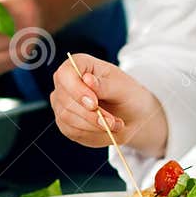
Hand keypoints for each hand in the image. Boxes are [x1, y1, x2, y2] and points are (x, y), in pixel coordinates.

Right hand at [50, 53, 167, 155]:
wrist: (132, 116)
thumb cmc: (128, 96)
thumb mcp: (123, 88)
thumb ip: (105, 85)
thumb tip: (87, 79)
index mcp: (82, 64)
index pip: (66, 73)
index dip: (76, 89)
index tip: (94, 104)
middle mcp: (67, 81)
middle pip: (65, 98)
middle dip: (90, 114)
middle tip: (112, 121)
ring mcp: (62, 102)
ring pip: (66, 116)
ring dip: (93, 125)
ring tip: (114, 125)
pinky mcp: (64, 121)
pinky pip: (70, 130)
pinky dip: (90, 132)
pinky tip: (105, 129)